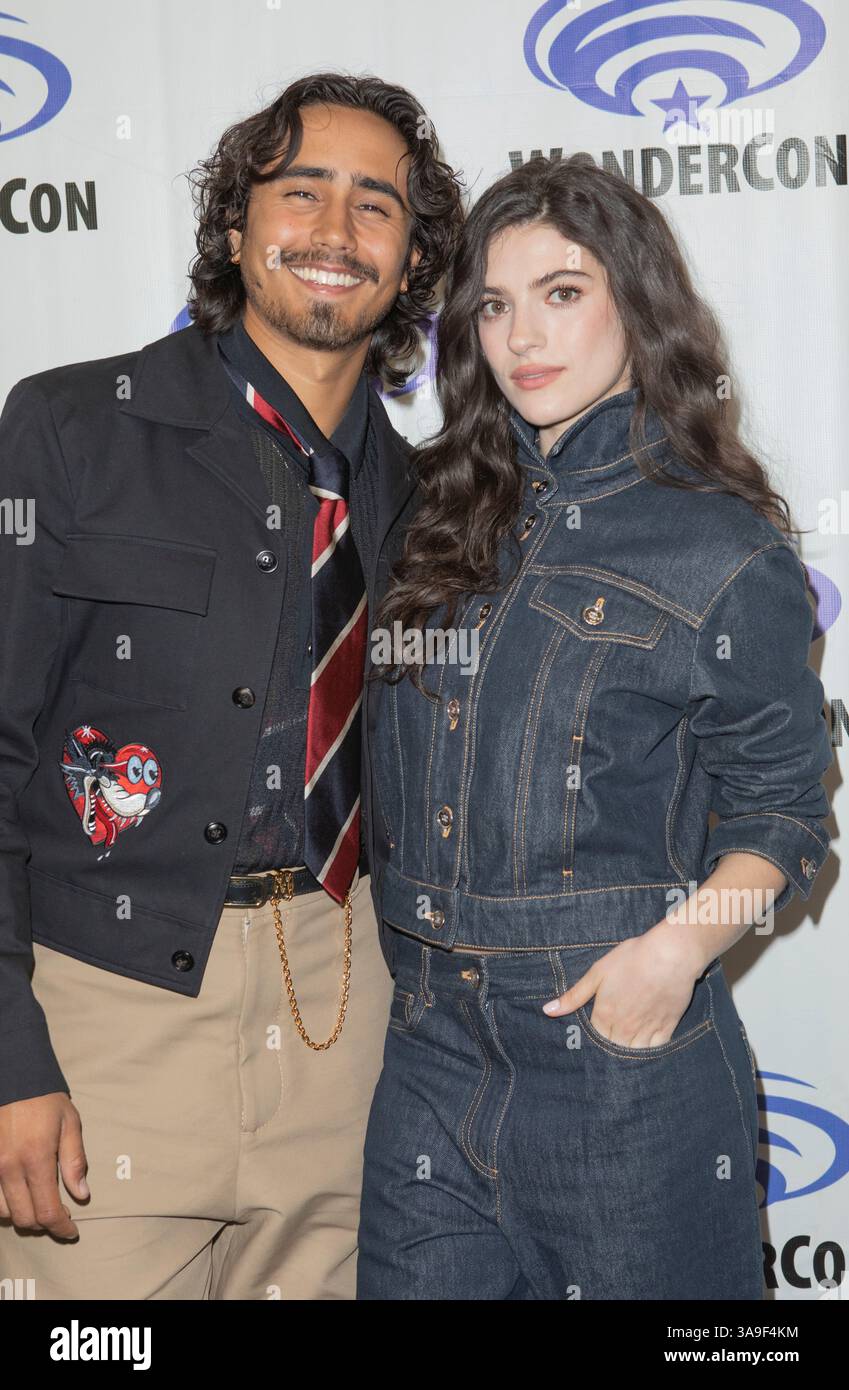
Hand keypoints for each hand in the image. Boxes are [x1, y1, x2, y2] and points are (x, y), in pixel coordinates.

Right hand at [0, 1092, 88, 1238]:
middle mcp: (9, 1168)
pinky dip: (4, 1205)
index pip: (47, 1211)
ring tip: (38, 1203)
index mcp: (36, 1158)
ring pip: (4, 1213)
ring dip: (23, 1215)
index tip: (71, 1231)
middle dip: (45, 1223)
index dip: (61, 1228)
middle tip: (59, 1214)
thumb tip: (81, 1194)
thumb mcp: (69, 1124)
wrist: (13, 1078)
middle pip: (25, 1218)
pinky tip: (17, 1196)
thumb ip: (75, 1161)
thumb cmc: (45, 1101)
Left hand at [541, 924, 705, 1047]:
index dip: (591, 1041)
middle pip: (612, 1050)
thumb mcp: (598, 972)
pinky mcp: (667, 1028)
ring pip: (632, 1054)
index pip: (593, 1040)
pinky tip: (645, 1049)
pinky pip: (655, 1050)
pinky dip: (648, 1052)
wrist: (670, 955)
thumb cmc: (633, 958)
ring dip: (626, 1055)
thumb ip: (574, 996)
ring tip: (624, 1048)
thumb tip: (547, 1011)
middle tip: (608, 1046)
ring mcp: (646, 1030)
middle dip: (607, 1051)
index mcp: (604, 1015)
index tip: (592, 1039)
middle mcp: (624, 1028)